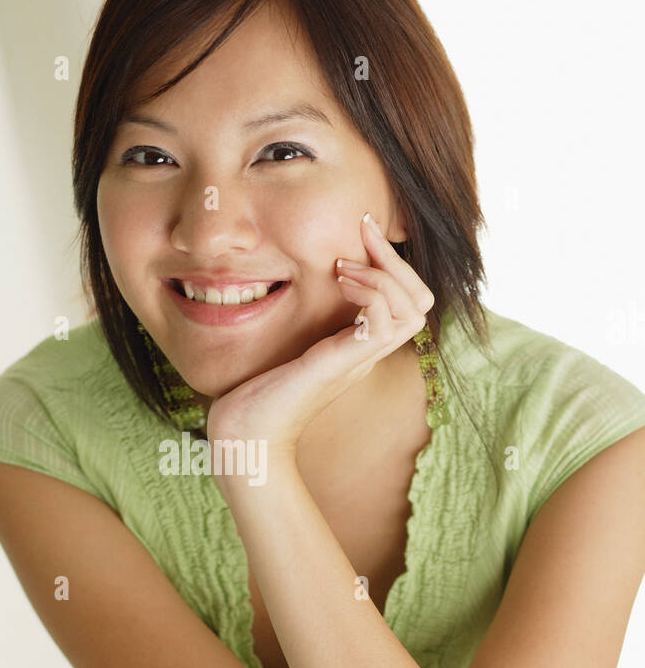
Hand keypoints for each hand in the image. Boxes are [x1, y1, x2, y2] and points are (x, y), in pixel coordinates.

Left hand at [205, 212, 434, 456]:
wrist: (245, 434)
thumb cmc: (259, 391)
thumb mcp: (290, 343)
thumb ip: (305, 320)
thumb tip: (301, 281)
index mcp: (360, 346)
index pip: (407, 301)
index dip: (393, 263)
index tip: (362, 233)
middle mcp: (367, 353)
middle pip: (422, 302)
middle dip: (397, 259)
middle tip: (363, 233)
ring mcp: (359, 359)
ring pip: (414, 310)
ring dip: (384, 274)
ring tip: (344, 266)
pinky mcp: (342, 363)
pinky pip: (385, 322)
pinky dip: (371, 292)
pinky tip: (338, 282)